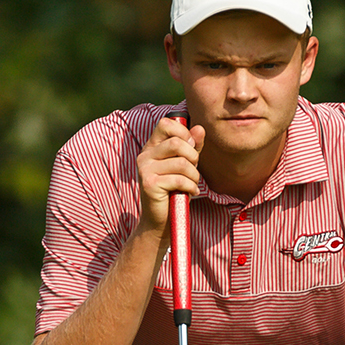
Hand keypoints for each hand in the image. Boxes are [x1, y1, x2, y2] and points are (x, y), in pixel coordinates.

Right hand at [136, 116, 205, 232]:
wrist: (159, 220)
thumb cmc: (174, 190)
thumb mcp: (185, 165)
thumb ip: (192, 147)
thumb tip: (200, 129)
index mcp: (152, 147)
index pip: (166, 123)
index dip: (184, 133)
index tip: (191, 148)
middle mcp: (145, 155)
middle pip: (176, 142)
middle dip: (193, 157)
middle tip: (194, 170)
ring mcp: (145, 169)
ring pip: (181, 162)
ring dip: (194, 175)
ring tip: (193, 183)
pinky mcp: (149, 184)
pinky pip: (179, 179)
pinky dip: (191, 187)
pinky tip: (191, 192)